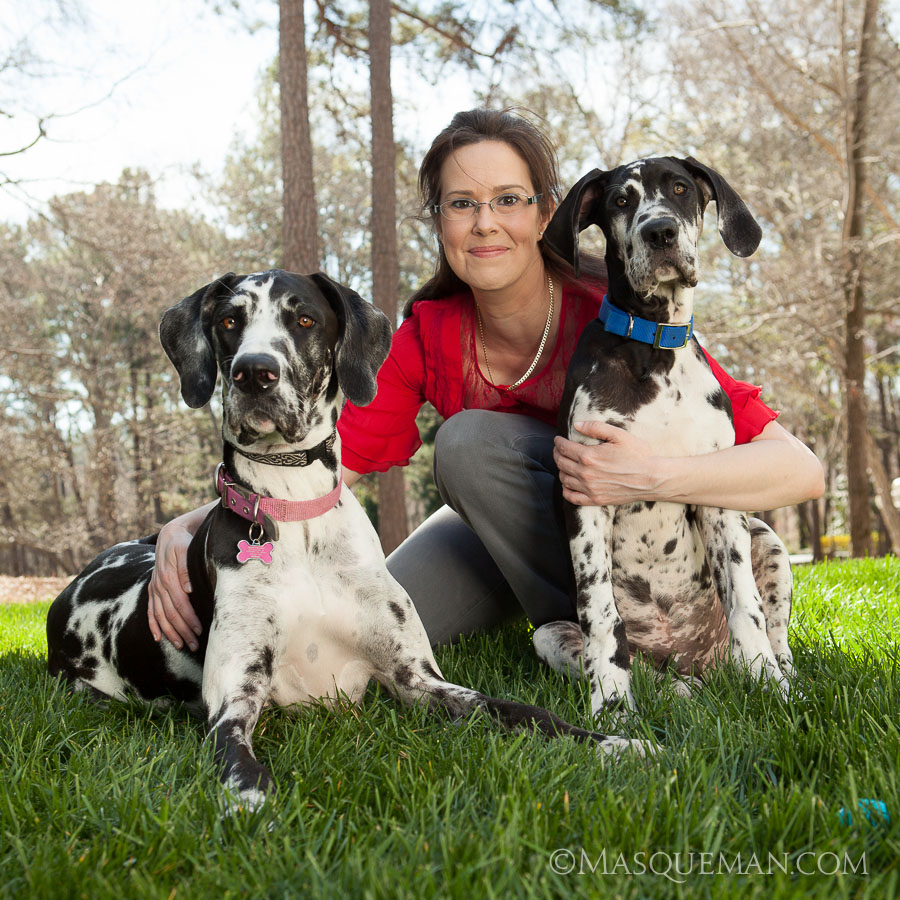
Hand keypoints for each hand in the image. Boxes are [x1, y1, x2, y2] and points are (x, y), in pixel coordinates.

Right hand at [148, 521, 201, 650]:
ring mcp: (154, 589)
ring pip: (161, 616)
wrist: (170, 534)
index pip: (180, 604)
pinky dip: (154, 625)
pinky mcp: (152, 590)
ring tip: (181, 646)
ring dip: (171, 633)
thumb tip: (189, 589)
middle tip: (194, 645)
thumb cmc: (182, 542)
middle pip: (171, 614)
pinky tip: (159, 638)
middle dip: (183, 631)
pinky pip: (150, 611)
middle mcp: (159, 586)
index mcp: (168, 578)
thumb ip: (185, 569)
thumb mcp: (185, 550)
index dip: (189, 619)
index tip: (199, 631)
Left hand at [553, 420, 661, 505]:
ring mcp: (590, 488)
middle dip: (557, 454)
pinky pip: (572, 497)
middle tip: (559, 450)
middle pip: (561, 463)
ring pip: (564, 479)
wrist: (652, 478)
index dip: (558, 442)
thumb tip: (576, 425)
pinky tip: (568, 485)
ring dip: (561, 470)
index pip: (564, 448)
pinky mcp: (596, 500)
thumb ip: (596, 427)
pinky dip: (566, 491)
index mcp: (589, 456)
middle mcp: (585, 473)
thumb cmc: (638, 455)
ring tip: (564, 464)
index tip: (558, 439)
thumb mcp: (619, 435)